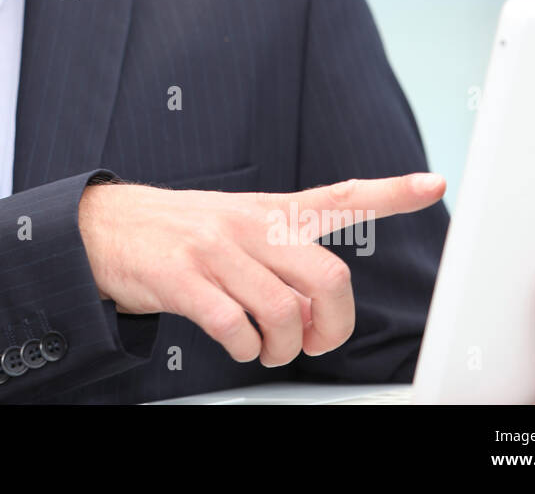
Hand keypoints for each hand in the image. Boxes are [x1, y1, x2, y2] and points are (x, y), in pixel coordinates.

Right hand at [77, 173, 445, 365]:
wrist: (99, 225)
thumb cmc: (175, 233)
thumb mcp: (232, 225)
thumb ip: (280, 259)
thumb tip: (316, 316)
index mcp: (267, 211)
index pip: (341, 195)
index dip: (392, 192)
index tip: (435, 184)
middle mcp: (248, 225)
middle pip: (328, 279)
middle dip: (333, 328)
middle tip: (314, 343)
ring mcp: (215, 249)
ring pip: (285, 312)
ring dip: (284, 349)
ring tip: (265, 349)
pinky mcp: (181, 277)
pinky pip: (234, 326)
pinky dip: (243, 348)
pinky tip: (235, 343)